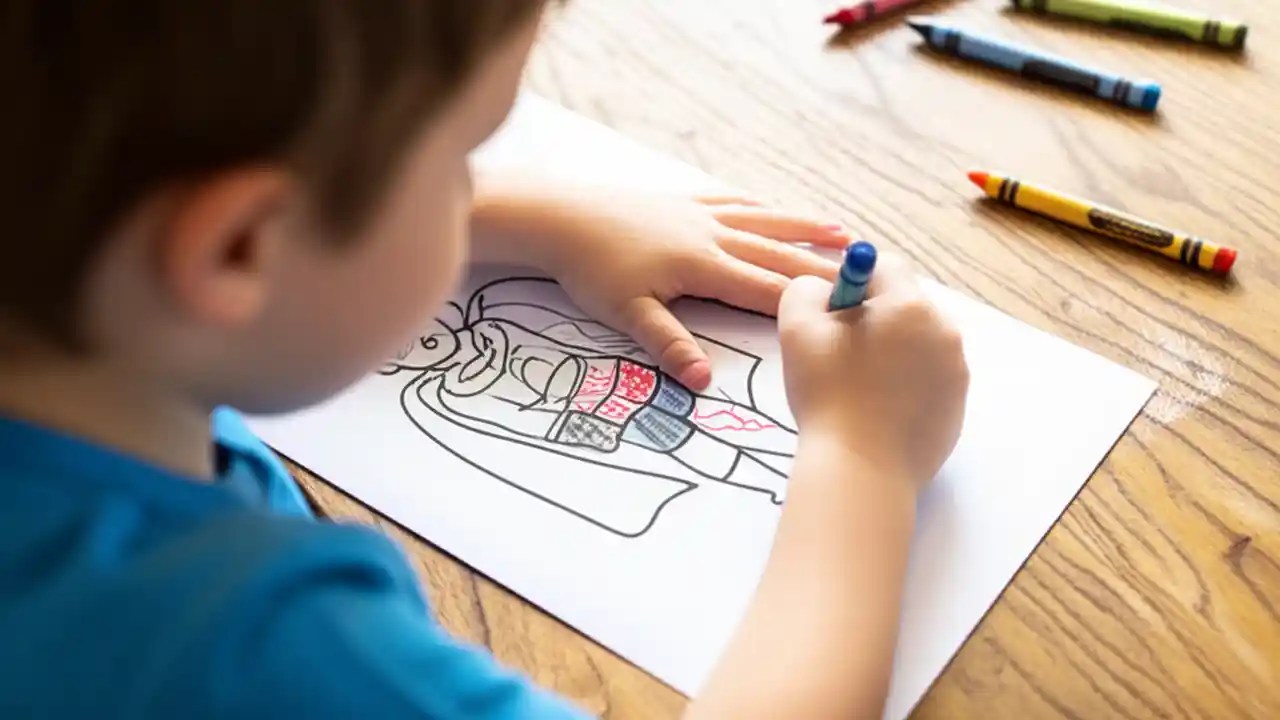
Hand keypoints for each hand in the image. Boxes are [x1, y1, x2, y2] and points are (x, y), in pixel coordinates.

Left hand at [516, 188, 847, 389]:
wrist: (559, 215)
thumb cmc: (590, 269)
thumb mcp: (626, 314)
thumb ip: (669, 346)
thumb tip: (703, 383)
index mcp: (703, 265)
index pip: (765, 289)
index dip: (807, 301)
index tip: (848, 308)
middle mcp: (711, 233)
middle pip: (776, 252)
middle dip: (821, 265)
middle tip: (866, 272)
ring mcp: (698, 212)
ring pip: (763, 219)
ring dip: (803, 226)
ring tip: (841, 231)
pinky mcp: (681, 199)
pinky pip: (732, 199)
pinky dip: (759, 205)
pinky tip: (772, 206)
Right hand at [777, 256, 968, 486]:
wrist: (861, 469)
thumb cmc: (827, 393)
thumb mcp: (797, 328)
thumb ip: (807, 288)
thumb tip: (825, 286)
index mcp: (910, 305)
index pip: (884, 266)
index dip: (852, 282)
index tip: (833, 317)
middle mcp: (945, 331)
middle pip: (905, 305)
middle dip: (875, 319)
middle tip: (841, 355)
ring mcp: (957, 372)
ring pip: (919, 342)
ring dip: (893, 351)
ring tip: (861, 387)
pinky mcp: (958, 407)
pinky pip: (930, 379)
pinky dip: (907, 385)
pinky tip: (879, 411)